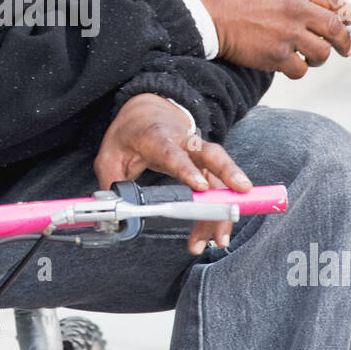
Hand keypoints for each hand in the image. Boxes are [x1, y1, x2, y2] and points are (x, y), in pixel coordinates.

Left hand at [93, 93, 250, 254]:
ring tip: (219, 239)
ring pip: (219, 178)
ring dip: (222, 209)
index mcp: (158, 138)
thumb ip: (110, 181)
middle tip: (240, 198)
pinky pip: (217, 188)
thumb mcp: (110, 153)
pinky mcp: (205, 165)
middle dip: (229, 177)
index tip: (201, 186)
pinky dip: (217, 212)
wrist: (148, 110)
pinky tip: (214, 234)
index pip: (175, 154)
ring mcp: (198, 154)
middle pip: (213, 157)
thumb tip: (113, 211)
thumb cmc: (131, 133)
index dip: (188, 169)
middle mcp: (185, 144)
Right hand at [189, 0, 350, 78]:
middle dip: (345, 42)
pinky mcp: (275, 56)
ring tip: (307, 56)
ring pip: (322, 53)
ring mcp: (287, 34)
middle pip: (336, 29)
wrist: (206, 13)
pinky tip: (288, 65)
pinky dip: (298, 69)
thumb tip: (320, 9)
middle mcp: (296, 9)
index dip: (350, 15)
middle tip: (345, 49)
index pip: (336, 1)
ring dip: (318, 57)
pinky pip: (300, 70)